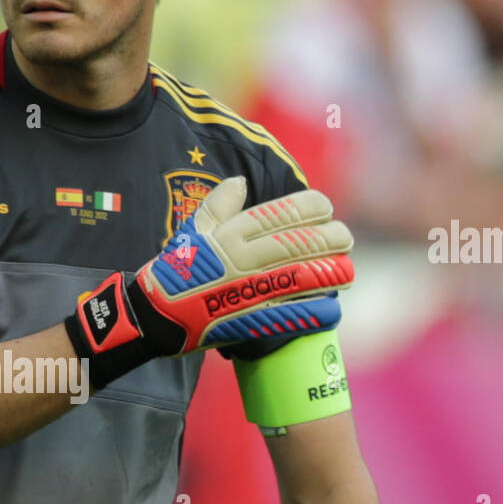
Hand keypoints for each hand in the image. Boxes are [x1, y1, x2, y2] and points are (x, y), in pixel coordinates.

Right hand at [130, 175, 353, 353]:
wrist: (153, 316)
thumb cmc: (173, 272)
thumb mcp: (191, 231)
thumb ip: (218, 205)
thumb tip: (241, 182)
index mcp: (229, 235)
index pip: (278, 213)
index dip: (308, 207)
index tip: (326, 207)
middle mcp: (241, 260)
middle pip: (296, 244)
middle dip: (328, 240)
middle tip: (346, 238)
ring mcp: (245, 292)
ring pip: (298, 277)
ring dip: (328, 274)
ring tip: (348, 271)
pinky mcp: (246, 321)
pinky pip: (287, 316)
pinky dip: (312, 313)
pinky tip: (332, 309)